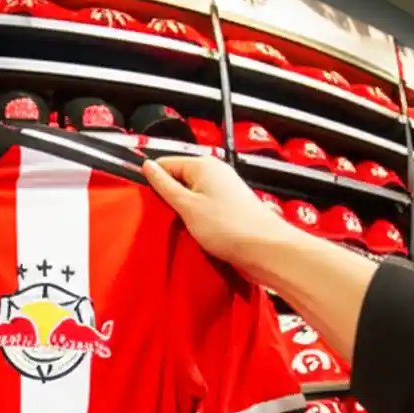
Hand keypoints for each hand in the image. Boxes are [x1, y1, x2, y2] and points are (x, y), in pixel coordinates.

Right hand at [142, 155, 300, 269]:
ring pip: (192, 194)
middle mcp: (216, 171)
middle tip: (165, 218)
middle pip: (179, 178)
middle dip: (169, 197)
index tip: (148, 202)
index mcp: (203, 165)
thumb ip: (164, 185)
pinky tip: (197, 230)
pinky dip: (197, 217)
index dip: (154, 181)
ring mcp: (225, 187)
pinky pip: (205, 205)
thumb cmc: (227, 226)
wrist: (265, 248)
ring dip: (184, 209)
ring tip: (182, 226)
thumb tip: (147, 166)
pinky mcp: (231, 204)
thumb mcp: (186, 206)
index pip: (166, 163)